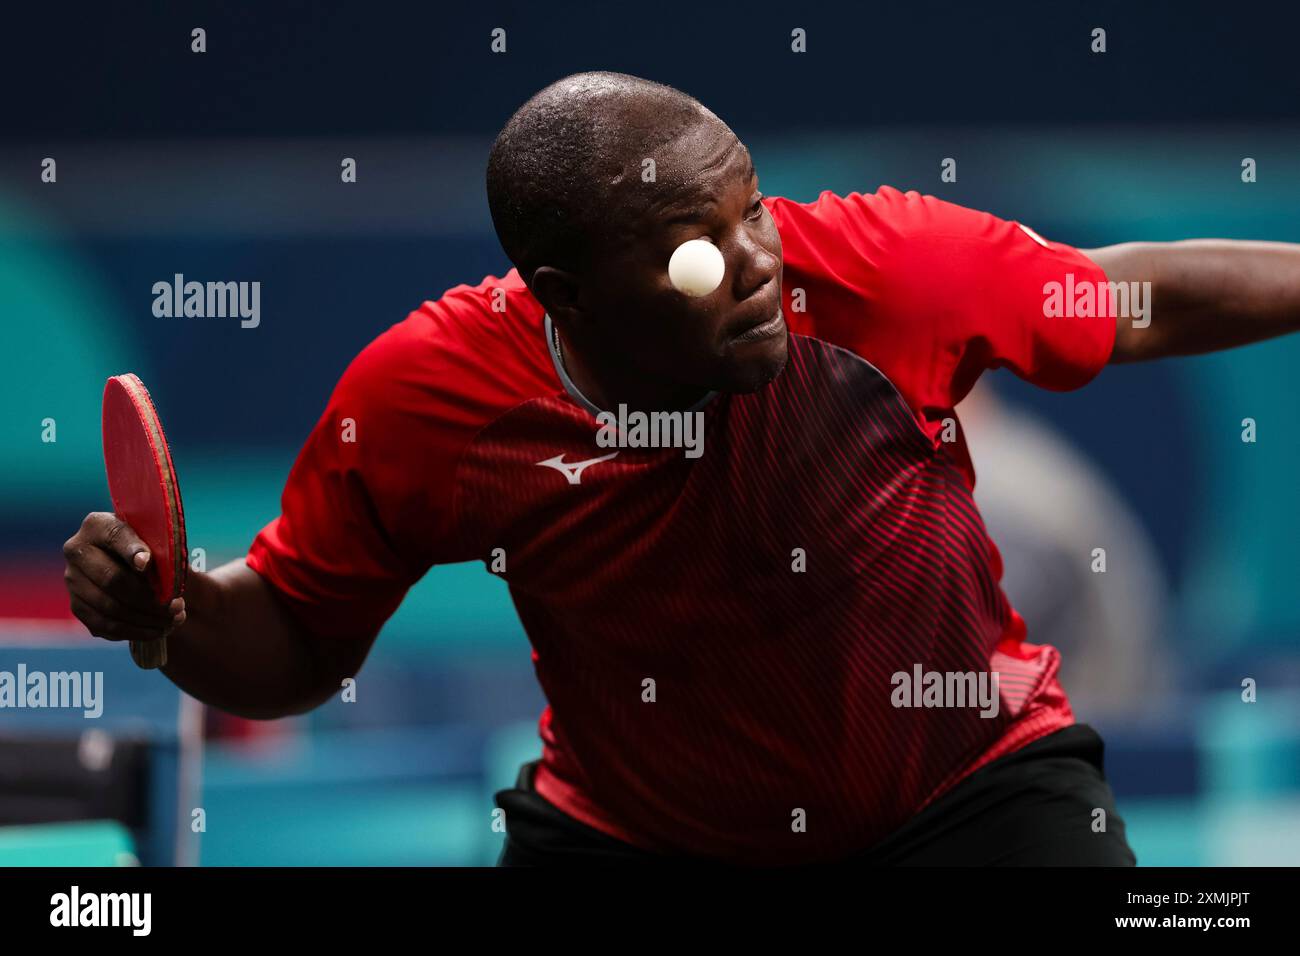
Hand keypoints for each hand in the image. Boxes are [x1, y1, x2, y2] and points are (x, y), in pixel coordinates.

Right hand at [63, 512, 184, 644]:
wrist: (136, 563)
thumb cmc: (151, 547)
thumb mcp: (156, 541)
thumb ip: (156, 549)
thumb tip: (143, 564)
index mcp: (97, 525)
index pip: (115, 537)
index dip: (132, 551)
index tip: (147, 564)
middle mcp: (77, 551)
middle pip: (112, 579)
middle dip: (148, 598)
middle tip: (176, 607)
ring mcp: (73, 580)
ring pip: (109, 607)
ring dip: (145, 618)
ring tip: (172, 620)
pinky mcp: (78, 606)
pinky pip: (104, 625)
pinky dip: (134, 631)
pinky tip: (157, 630)